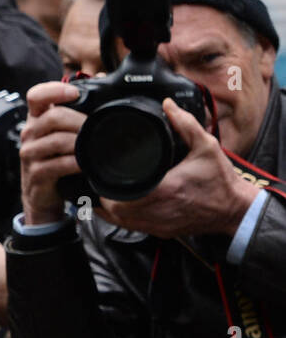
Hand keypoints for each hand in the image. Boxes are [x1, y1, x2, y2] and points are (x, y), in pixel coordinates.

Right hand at [19, 81, 86, 224]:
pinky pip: (59, 164)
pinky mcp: (36, 172)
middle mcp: (29, 132)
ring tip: (94, 148)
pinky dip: (76, 163)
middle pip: (53, 116)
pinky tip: (85, 164)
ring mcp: (30, 153)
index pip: (36, 95)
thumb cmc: (56, 159)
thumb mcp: (61, 132)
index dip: (54, 90)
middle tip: (97, 128)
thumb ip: (75, 109)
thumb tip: (101, 78)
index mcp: (36, 118)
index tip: (74, 93)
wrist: (42, 193)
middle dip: (80, 121)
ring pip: (58, 140)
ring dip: (80, 144)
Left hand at [96, 98, 260, 238]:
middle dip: (104, 196)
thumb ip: (186, 124)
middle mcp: (159, 211)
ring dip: (110, 209)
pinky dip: (122, 219)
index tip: (102, 174)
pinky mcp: (163, 231)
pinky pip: (133, 228)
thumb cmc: (221, 181)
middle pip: (115, 211)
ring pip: (121, 222)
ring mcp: (159, 224)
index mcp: (165, 190)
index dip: (106, 188)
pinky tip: (118, 207)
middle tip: (101, 180)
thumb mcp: (206, 146)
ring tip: (106, 192)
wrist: (236, 209)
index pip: (121, 196)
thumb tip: (168, 105)